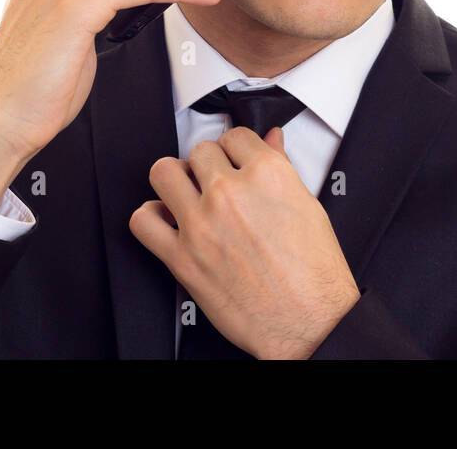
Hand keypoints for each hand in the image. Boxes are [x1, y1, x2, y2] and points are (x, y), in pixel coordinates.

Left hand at [130, 126, 360, 358]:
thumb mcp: (307, 206)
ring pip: (164, 172)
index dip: (235, 149)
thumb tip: (271, 141)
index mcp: (267, 176)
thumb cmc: (313, 273)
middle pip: (200, 151)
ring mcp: (202, 224)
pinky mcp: (181, 258)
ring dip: (175, 180)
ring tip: (187, 194)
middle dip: (208, 165)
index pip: (235, 136)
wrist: (308, 321)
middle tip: (216, 183)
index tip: (234, 159)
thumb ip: (281, 167)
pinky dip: (150, 218)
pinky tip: (167, 222)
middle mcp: (231, 194)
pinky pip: (143, 221)